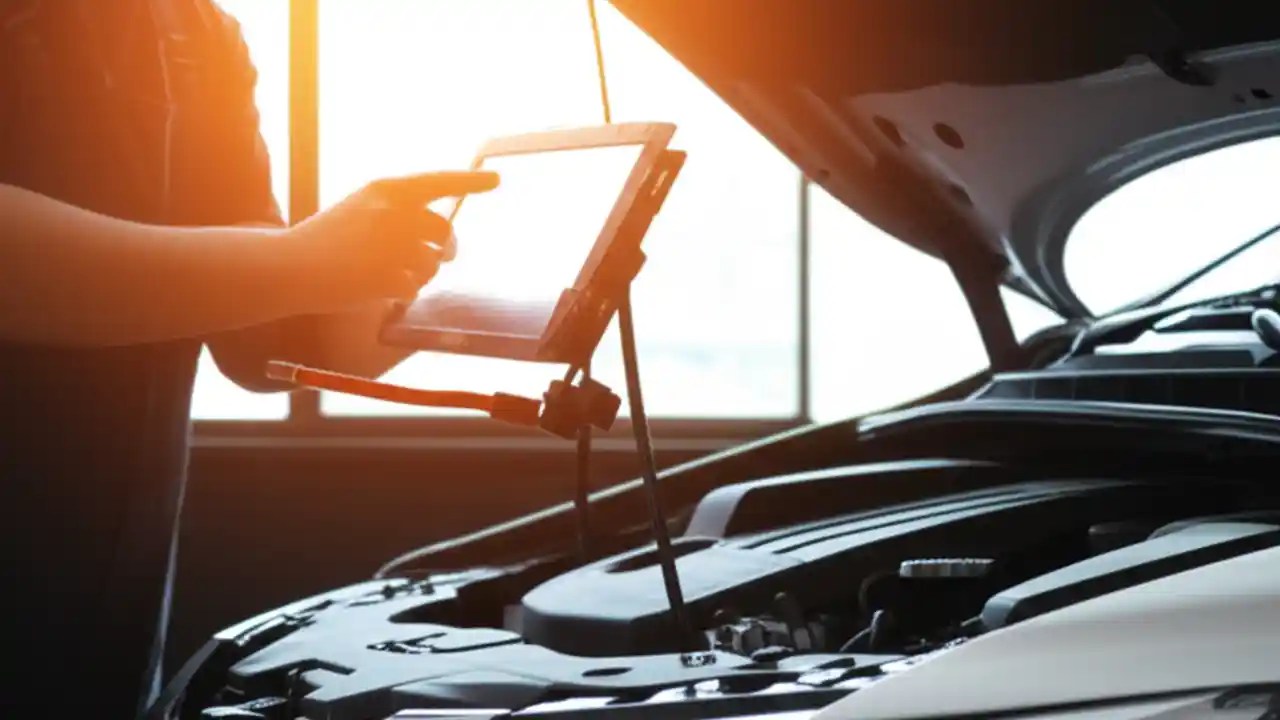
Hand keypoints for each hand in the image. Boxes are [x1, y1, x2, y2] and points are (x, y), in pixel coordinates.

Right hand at [286, 170, 498, 312]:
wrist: (291, 266)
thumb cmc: (324, 239)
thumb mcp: (361, 209)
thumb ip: (397, 215)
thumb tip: (440, 237)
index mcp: (386, 189)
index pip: (438, 182)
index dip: (470, 182)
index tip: (497, 180)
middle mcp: (396, 212)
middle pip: (444, 231)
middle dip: (447, 247)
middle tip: (443, 256)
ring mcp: (394, 245)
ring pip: (431, 264)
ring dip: (419, 273)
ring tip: (387, 273)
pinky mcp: (390, 276)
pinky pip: (413, 288)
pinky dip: (400, 293)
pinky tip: (377, 289)